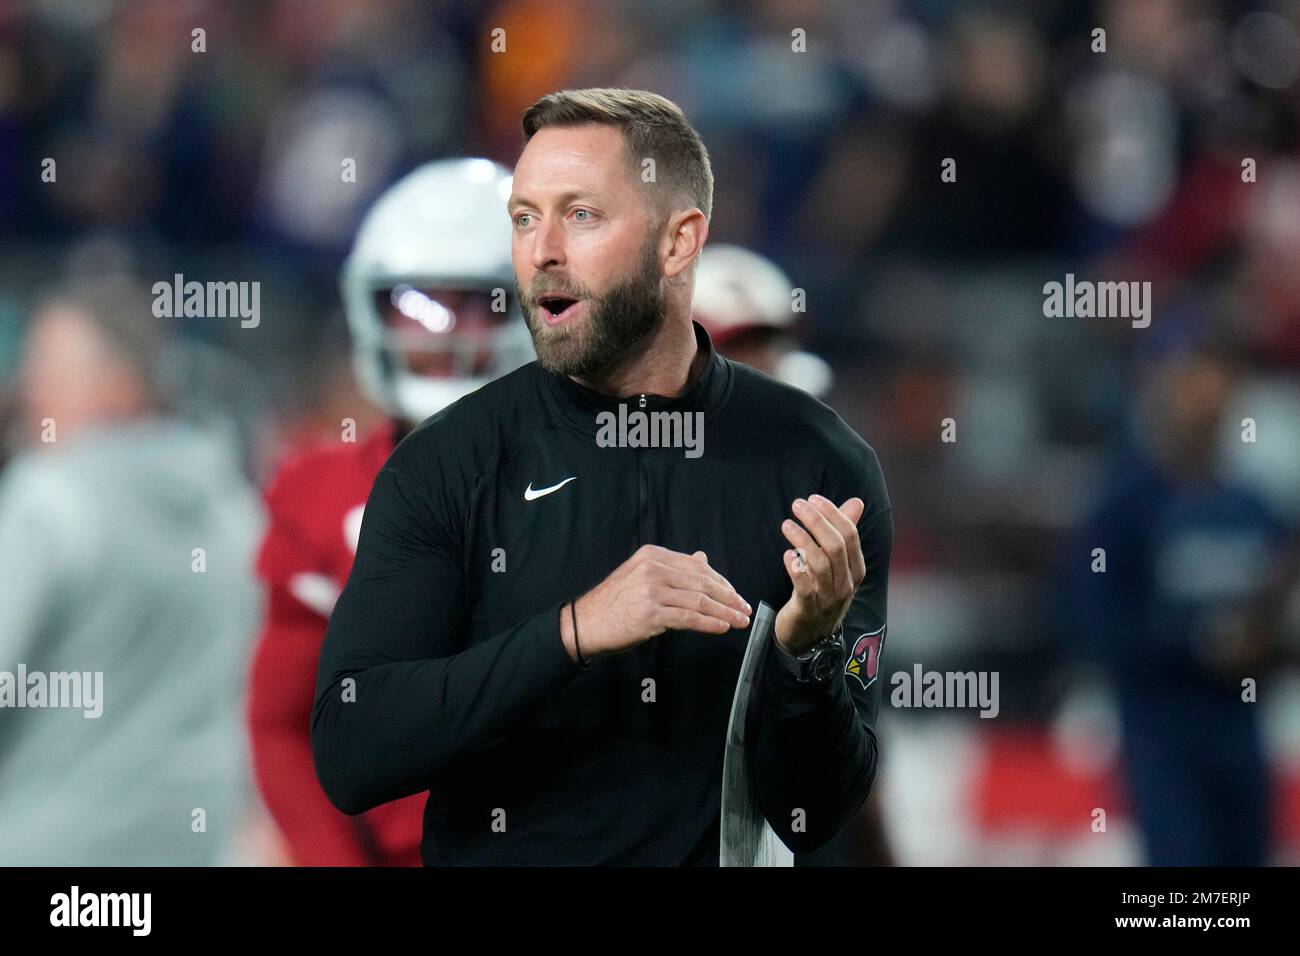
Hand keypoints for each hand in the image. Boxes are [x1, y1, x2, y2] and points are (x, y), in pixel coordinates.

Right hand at [563, 545, 751, 660]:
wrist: (586, 624)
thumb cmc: (615, 602)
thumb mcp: (642, 575)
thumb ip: (673, 567)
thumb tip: (702, 558)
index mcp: (653, 555)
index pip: (698, 566)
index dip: (721, 582)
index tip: (735, 595)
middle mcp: (654, 568)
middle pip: (702, 582)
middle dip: (728, 597)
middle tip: (745, 608)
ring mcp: (652, 590)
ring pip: (699, 600)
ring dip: (725, 612)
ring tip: (740, 620)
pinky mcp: (650, 613)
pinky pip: (688, 618)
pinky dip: (710, 623)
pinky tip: (722, 628)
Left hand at [775, 495, 865, 653]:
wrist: (810, 636)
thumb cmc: (823, 592)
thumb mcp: (837, 564)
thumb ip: (844, 533)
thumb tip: (857, 502)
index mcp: (856, 569)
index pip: (850, 536)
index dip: (832, 514)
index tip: (813, 498)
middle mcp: (846, 583)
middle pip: (836, 546)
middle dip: (816, 521)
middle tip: (797, 505)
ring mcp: (828, 598)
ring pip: (820, 564)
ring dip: (802, 540)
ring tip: (786, 525)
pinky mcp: (808, 609)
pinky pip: (804, 587)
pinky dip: (796, 569)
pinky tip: (787, 555)